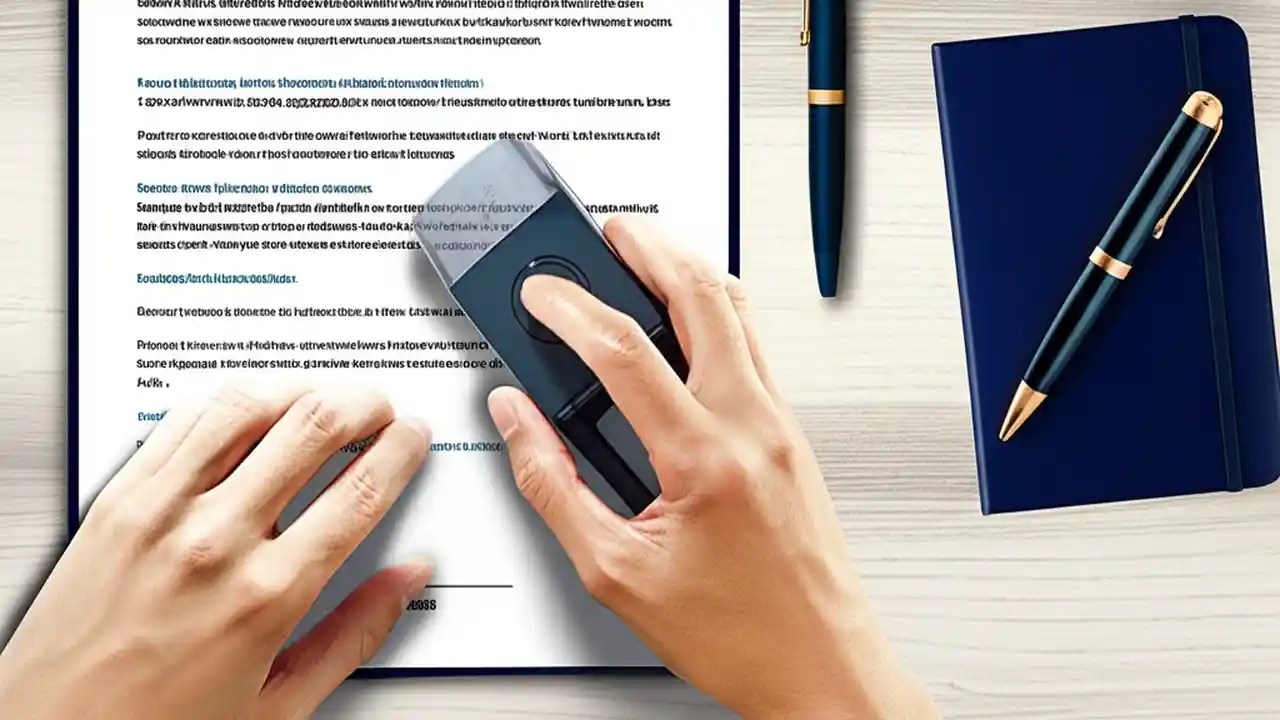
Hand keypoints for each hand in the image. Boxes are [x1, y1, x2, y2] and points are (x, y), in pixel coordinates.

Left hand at [0, 383, 431, 718]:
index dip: (401, 450)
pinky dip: (231, 399)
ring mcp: (160, 512)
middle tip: (379, 408)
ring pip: (248, 404)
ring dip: (300, 387)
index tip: (411, 439)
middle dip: (365, 403)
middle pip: (312, 426)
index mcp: (266, 596)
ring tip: (321, 397)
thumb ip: (354, 634)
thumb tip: (405, 582)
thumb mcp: (280, 704)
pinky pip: (184, 419)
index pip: (359, 490)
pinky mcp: (117, 499)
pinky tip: (251, 409)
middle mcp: (214, 541)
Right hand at [488, 217, 936, 719]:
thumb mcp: (616, 573)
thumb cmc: (739, 635)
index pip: (623, 350)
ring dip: (689, 271)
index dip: (570, 308)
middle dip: (650, 247)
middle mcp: (753, 426)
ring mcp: (781, 426)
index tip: (540, 292)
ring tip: (646, 255)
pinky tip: (688, 322)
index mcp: (704, 458)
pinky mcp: (793, 437)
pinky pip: (755, 348)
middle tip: (609, 230)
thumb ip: (553, 486)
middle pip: (702, 297)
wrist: (823, 668)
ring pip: (738, 313)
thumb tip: (518, 423)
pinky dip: (716, 313)